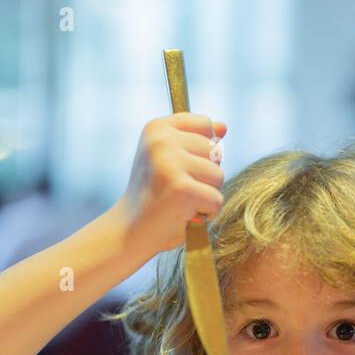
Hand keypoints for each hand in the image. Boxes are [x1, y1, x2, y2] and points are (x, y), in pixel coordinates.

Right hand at [118, 113, 226, 256]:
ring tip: (181, 202)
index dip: (203, 151)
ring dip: (206, 195)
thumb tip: (223, 127)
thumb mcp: (168, 158)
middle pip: (215, 152)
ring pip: (218, 175)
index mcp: (157, 128)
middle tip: (177, 190)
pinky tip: (185, 215)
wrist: (130, 230)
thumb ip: (194, 138)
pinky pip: (216, 200)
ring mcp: (171, 163)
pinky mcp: (182, 188)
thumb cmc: (153, 195)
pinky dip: (207, 213)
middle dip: (205, 176)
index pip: (204, 125)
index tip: (181, 167)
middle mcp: (162, 140)